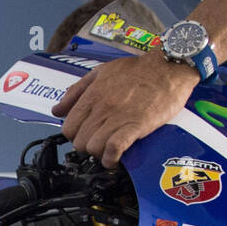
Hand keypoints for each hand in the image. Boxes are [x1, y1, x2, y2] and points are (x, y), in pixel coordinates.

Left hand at [52, 53, 199, 166]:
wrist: (169, 67)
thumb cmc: (138, 70)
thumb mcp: (101, 72)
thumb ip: (77, 91)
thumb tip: (58, 110)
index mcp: (92, 95)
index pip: (69, 127)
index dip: (75, 135)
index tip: (84, 135)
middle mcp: (102, 107)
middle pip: (80, 142)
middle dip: (87, 146)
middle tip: (99, 142)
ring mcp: (118, 117)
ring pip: (93, 148)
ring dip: (99, 153)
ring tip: (108, 150)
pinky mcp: (135, 126)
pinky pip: (113, 149)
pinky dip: (111, 158)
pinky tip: (114, 159)